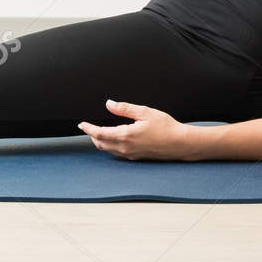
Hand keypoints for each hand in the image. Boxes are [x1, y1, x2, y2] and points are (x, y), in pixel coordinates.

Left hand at [78, 100, 192, 160]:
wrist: (180, 143)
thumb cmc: (165, 126)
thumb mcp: (145, 112)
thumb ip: (124, 108)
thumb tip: (109, 104)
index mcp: (126, 135)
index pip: (99, 133)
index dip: (88, 129)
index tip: (82, 124)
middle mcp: (125, 148)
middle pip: (100, 143)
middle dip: (92, 135)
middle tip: (88, 127)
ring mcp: (130, 155)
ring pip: (108, 149)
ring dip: (100, 141)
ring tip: (98, 133)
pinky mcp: (136, 158)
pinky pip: (117, 153)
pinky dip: (110, 146)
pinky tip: (114, 139)